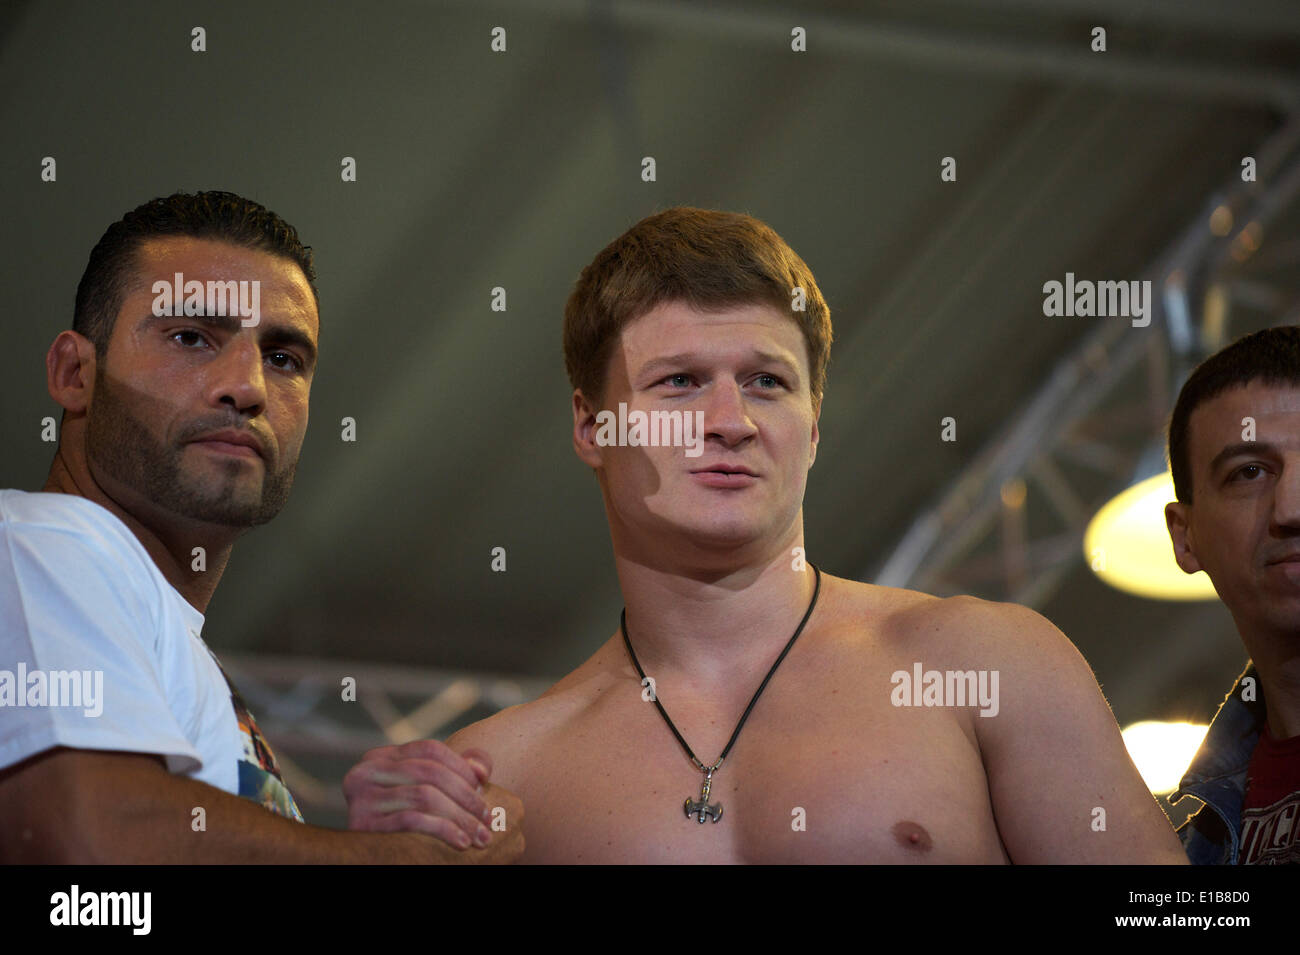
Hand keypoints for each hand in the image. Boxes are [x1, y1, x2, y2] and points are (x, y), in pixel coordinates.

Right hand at [343, 740, 522, 861]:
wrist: (377, 857)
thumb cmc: (414, 822)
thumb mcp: (434, 791)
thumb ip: (462, 770)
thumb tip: (481, 771)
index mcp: (381, 757)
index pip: (429, 750)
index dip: (462, 766)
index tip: (485, 788)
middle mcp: (365, 772)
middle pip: (428, 772)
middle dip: (465, 795)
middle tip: (489, 819)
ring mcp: (360, 797)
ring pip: (423, 796)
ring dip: (460, 817)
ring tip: (481, 836)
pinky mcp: (362, 825)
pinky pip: (410, 820)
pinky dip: (442, 829)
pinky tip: (461, 842)